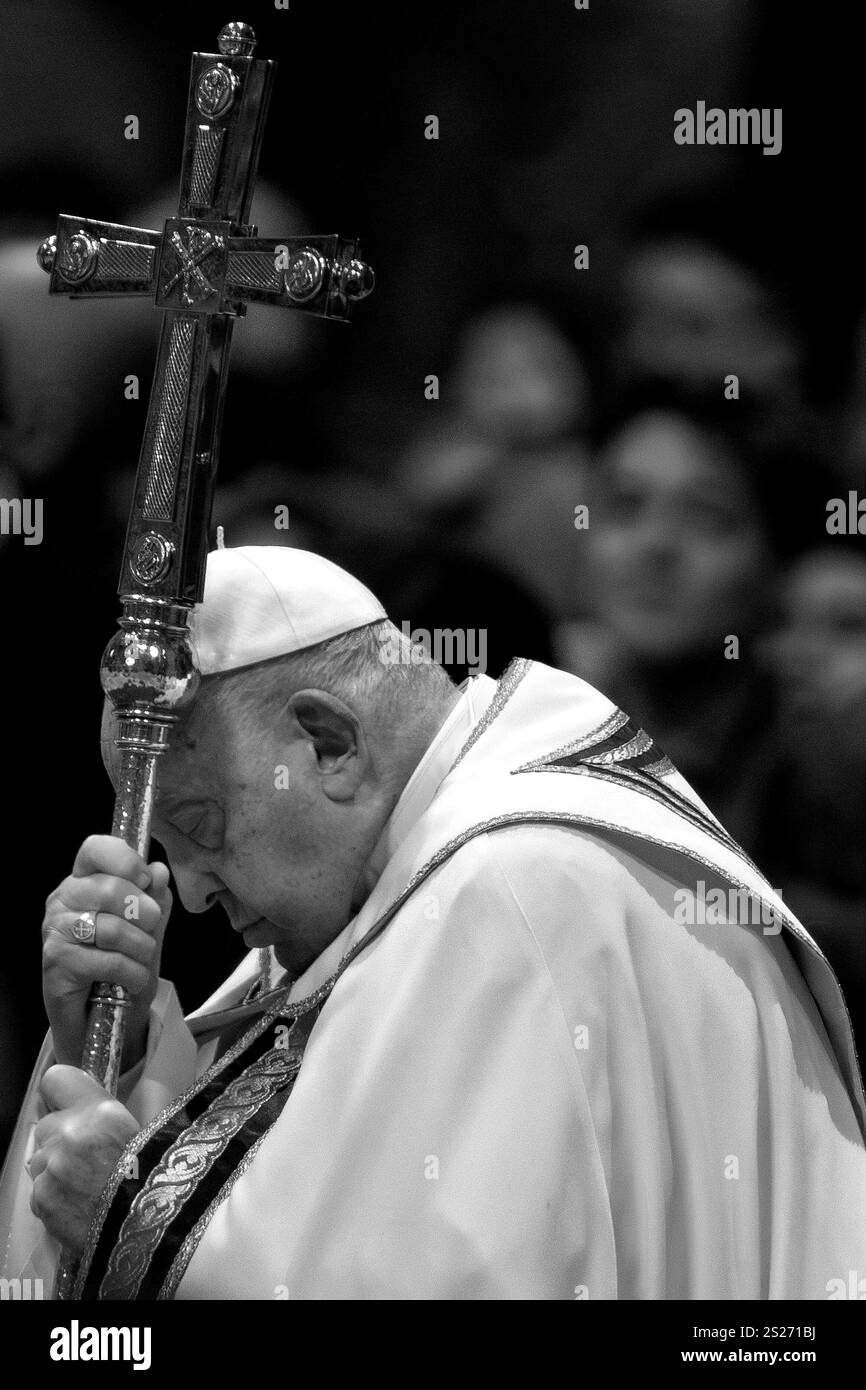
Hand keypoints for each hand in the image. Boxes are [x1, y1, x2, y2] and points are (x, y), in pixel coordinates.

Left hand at [29, 1065, 138, 1257]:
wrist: (153, 1229)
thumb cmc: (156, 1180)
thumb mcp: (140, 1130)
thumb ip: (103, 1115)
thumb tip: (81, 1108)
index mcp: (100, 1112)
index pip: (55, 1079)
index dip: (60, 1093)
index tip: (67, 1104)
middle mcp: (70, 1134)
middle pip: (46, 1125)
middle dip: (60, 1138)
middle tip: (86, 1156)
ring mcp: (52, 1170)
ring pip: (40, 1160)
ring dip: (56, 1169)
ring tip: (87, 1186)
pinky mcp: (42, 1200)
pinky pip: (40, 1190)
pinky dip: (54, 1197)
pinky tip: (80, 1205)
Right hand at [42, 835, 171, 1070]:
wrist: (101, 1021)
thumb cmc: (121, 970)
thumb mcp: (148, 930)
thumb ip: (154, 899)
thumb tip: (159, 871)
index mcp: (84, 881)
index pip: (95, 848)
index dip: (126, 860)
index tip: (145, 881)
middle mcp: (63, 900)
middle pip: (110, 888)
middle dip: (145, 914)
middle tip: (150, 931)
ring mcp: (55, 931)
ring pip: (112, 929)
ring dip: (141, 950)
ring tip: (142, 962)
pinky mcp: (56, 964)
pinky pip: (108, 961)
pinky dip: (132, 974)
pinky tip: (132, 981)